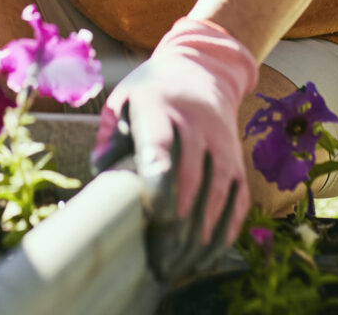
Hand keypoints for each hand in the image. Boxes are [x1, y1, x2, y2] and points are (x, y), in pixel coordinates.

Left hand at [91, 17, 258, 282]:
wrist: (202, 69)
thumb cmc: (151, 93)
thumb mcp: (122, 100)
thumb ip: (109, 134)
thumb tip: (100, 168)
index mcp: (159, 105)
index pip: (161, 141)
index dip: (160, 176)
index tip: (154, 210)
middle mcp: (196, 123)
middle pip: (192, 176)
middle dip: (177, 221)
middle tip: (160, 258)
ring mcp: (221, 143)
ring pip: (218, 193)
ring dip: (200, 234)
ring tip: (178, 267)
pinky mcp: (237, 160)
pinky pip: (237, 199)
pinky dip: (224, 229)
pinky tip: (206, 255)